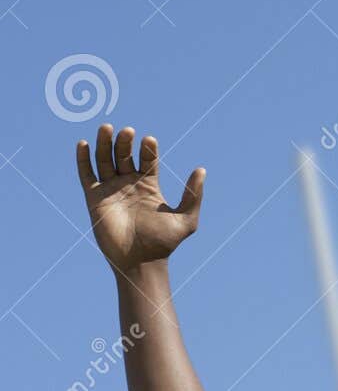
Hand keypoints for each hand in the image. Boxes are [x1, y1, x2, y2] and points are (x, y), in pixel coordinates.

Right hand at [77, 125, 204, 270]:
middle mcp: (129, 183)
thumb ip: (193, 195)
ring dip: (105, 143)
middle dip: (124, 142)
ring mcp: (111, 190)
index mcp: (149, 185)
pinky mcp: (95, 199)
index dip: (147, 148)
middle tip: (128, 131)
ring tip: (107, 128)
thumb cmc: (164, 243)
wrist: (140, 262)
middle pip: (124, 154)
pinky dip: (83, 159)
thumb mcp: (186, 219)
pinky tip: (83, 144)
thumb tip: (201, 169)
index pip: (147, 158)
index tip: (149, 140)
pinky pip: (87, 175)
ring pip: (105, 160)